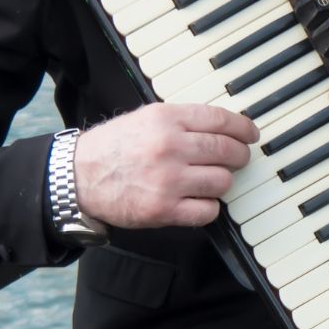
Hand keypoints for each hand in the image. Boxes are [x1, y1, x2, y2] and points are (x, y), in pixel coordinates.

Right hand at [74, 103, 260, 228]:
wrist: (78, 177)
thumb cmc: (114, 147)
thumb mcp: (146, 118)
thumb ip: (183, 121)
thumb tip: (225, 127)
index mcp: (166, 119)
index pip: (221, 120)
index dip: (243, 128)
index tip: (251, 134)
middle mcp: (169, 147)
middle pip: (227, 150)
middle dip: (239, 156)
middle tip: (238, 158)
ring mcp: (168, 180)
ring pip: (222, 181)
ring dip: (222, 182)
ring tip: (212, 180)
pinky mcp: (164, 209)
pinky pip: (208, 210)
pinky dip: (209, 207)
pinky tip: (200, 200)